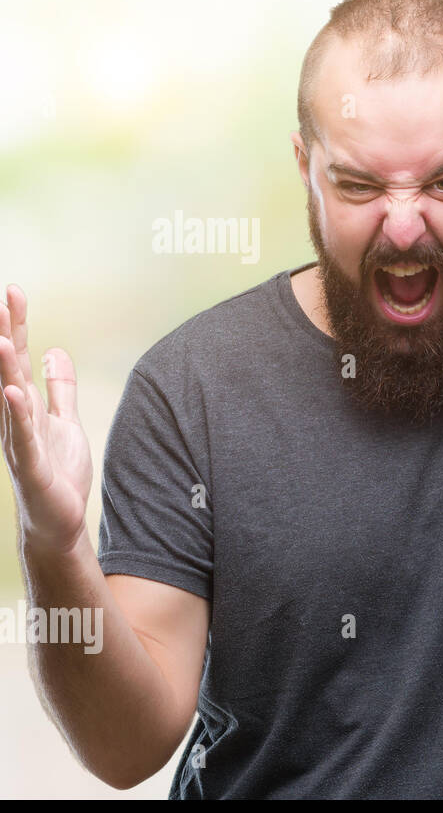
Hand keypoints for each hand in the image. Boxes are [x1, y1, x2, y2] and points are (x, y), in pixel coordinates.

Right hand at [0, 284, 91, 553]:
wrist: (57, 521)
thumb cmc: (58, 472)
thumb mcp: (65, 422)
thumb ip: (60, 388)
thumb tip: (56, 351)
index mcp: (23, 405)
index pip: (17, 358)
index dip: (16, 325)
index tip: (14, 291)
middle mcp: (14, 418)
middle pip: (8, 369)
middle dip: (5, 333)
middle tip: (4, 296)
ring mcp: (19, 441)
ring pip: (9, 397)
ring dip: (3, 367)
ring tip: (0, 336)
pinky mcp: (31, 465)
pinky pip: (22, 436)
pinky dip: (18, 413)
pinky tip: (13, 392)